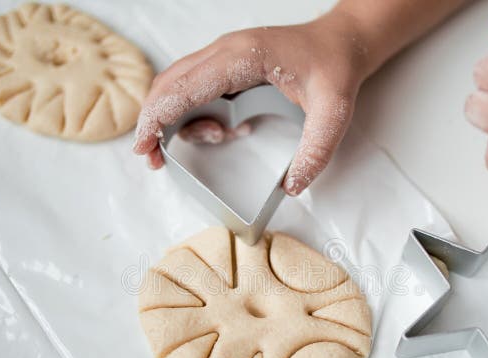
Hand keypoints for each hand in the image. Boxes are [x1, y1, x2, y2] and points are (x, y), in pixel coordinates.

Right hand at [132, 13, 368, 195]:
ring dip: (172, 118)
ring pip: (176, 84)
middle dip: (153, 122)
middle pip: (169, 84)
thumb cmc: (335, 67)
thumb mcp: (334, 113)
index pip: (184, 86)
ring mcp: (223, 54)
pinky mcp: (226, 64)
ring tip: (213, 140)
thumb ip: (315, 152)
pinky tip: (218, 130)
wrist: (343, 41)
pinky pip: (192, 86)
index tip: (144, 146)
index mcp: (242, 56)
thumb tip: (292, 186)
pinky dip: (188, 111)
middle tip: (153, 159)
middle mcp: (225, 50)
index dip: (157, 116)